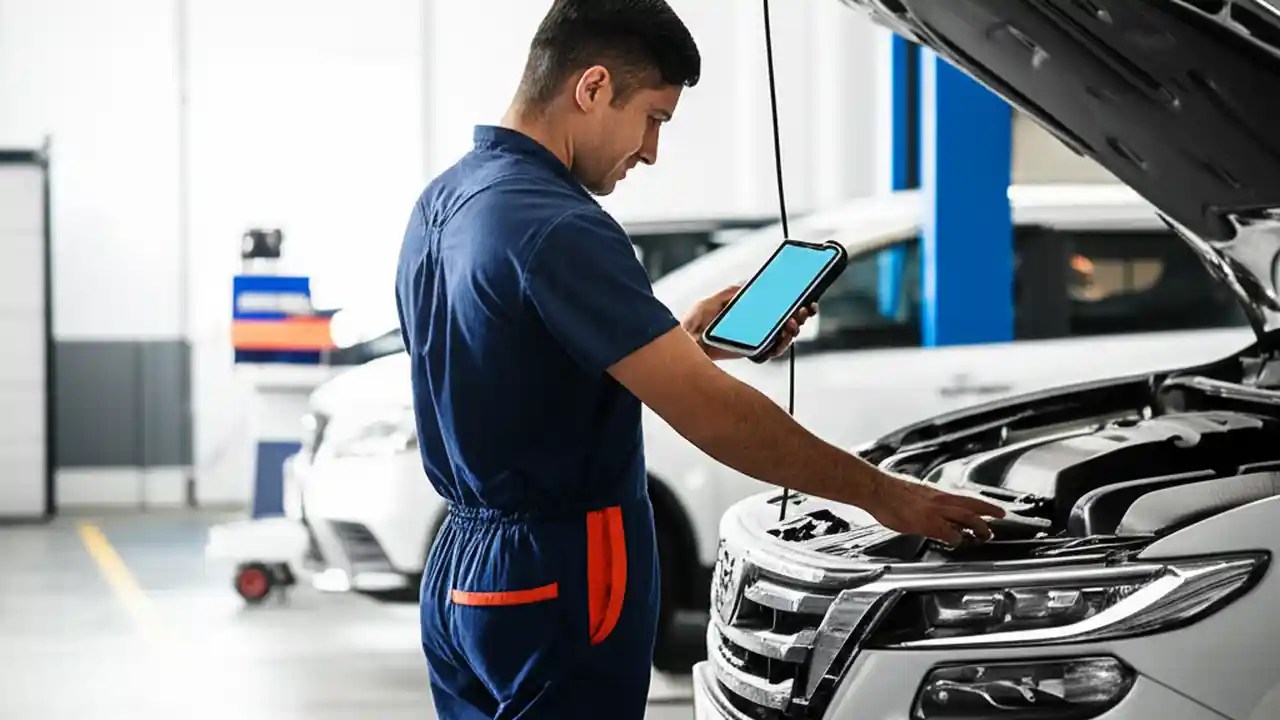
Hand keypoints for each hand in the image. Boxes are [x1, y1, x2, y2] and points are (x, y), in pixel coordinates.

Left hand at [682, 284, 818, 361]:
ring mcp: (758, 337)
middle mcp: (758, 323)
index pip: (778, 303)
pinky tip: (782, 336)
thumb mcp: (713, 299)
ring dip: (793, 329)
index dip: (794, 301)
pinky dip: (781, 344)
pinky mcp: (754, 351)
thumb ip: (731, 292)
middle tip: (803, 310)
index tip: (807, 297)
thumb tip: (749, 284)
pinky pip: (774, 350)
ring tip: (791, 323)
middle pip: (787, 319)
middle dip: (800, 314)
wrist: (689, 342)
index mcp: (750, 307)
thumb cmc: (697, 320)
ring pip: (785, 335)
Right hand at [866, 471, 1006, 546]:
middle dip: (988, 513)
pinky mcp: (927, 522)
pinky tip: (957, 542)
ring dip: (979, 526)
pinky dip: (955, 538)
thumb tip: (927, 507)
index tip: (993, 509)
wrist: (877, 488)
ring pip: (966, 517)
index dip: (983, 503)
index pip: (966, 497)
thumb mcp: (913, 493)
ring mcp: (935, 511)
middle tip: (999, 519)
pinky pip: (948, 532)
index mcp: (936, 493)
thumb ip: (925, 502)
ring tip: (985, 534)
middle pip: (972, 505)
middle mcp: (940, 500)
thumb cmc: (888, 490)